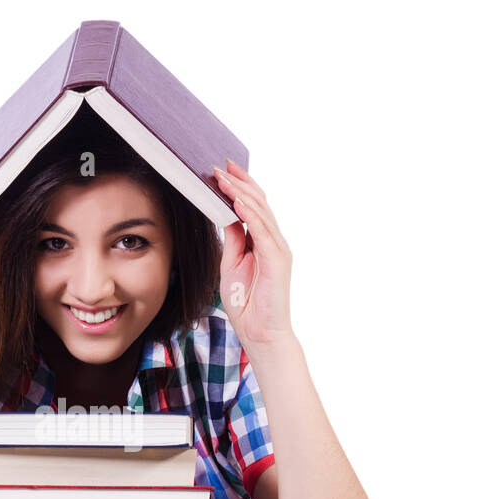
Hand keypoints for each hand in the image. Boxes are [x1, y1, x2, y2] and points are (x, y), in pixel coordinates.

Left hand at [213, 158, 293, 350]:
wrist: (261, 333)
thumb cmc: (248, 304)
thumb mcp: (232, 265)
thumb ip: (233, 241)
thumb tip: (226, 216)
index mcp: (264, 242)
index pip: (253, 206)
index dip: (239, 187)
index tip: (221, 170)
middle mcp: (274, 241)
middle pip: (258, 203)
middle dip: (239, 182)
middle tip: (220, 164)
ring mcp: (278, 249)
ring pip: (260, 212)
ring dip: (240, 193)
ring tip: (222, 177)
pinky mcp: (277, 260)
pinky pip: (262, 232)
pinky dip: (249, 215)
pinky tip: (235, 202)